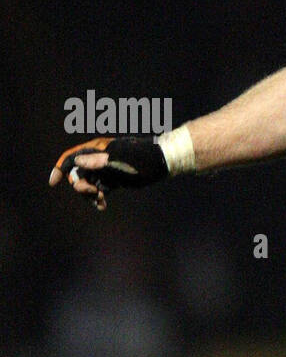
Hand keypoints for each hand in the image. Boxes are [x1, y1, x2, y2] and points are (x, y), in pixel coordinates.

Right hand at [49, 136, 168, 211]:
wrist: (161, 163)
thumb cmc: (141, 158)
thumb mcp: (120, 160)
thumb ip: (98, 161)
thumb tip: (77, 162)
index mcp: (96, 150)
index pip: (71, 158)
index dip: (60, 169)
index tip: (53, 183)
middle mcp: (98, 159)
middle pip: (78, 174)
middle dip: (81, 186)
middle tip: (93, 193)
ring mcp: (106, 170)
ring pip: (88, 184)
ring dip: (90, 195)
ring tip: (100, 202)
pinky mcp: (114, 180)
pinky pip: (99, 190)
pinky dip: (98, 198)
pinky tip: (102, 206)